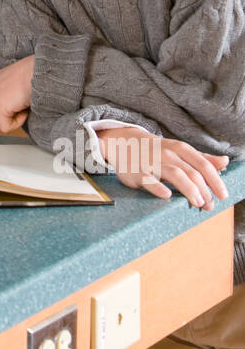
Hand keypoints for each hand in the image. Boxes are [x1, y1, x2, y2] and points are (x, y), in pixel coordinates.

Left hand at [0, 56, 34, 132]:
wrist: (42, 70)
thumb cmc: (36, 73)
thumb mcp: (18, 81)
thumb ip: (10, 92)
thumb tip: (14, 104)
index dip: (14, 106)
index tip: (23, 97)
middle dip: (13, 111)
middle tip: (25, 100)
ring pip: (2, 121)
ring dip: (16, 114)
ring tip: (25, 100)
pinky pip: (5, 126)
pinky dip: (18, 121)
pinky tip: (24, 106)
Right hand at [97, 125, 229, 209]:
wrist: (123, 143)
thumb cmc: (156, 150)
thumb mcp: (179, 150)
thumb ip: (202, 158)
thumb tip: (225, 162)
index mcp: (179, 148)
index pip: (202, 164)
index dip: (215, 180)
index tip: (223, 195)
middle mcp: (167, 154)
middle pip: (191, 172)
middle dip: (204, 190)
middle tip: (209, 205)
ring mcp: (152, 163)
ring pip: (175, 174)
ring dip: (189, 189)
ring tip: (198, 203)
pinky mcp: (138, 173)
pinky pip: (149, 181)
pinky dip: (158, 188)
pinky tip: (167, 196)